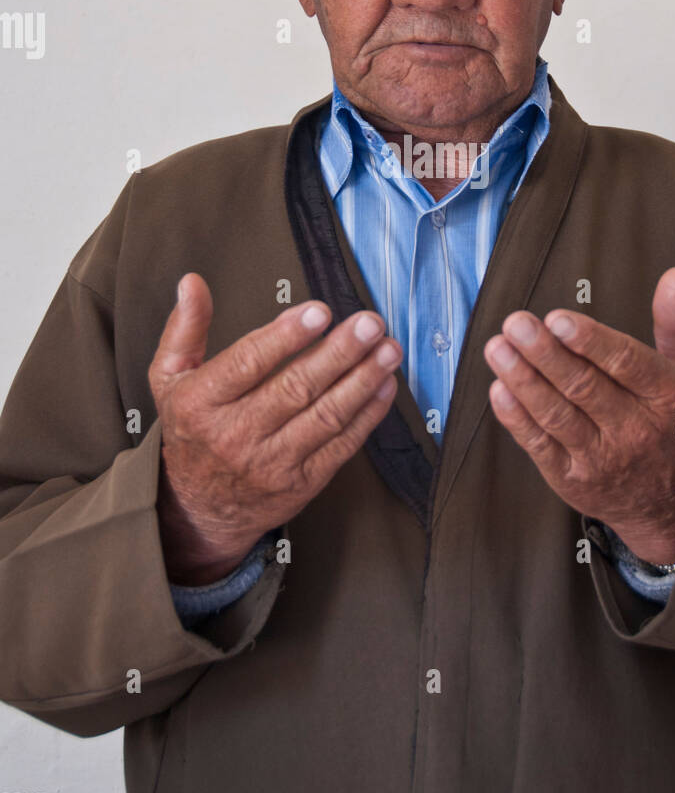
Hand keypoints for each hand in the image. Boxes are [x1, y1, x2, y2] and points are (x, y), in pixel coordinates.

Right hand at [149, 273, 402, 583]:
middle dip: (338, 353)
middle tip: (369, 325)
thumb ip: (184, 328)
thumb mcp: (169, 378)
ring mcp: (271, 462)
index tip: (319, 312)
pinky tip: (384, 385)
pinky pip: (341, 445)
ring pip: (324, 417)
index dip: (286, 337)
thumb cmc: (190, 431)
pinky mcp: (301, 482)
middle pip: (295, 389)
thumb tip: (191, 283)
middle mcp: (235, 434)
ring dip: (362, 381)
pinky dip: (367, 415)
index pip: (248, 364)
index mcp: (201, 403)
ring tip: (388, 350)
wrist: (199, 509)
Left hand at [483, 267, 674, 565]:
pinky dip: (516, 418)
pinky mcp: (572, 480)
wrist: (668, 503)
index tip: (558, 319)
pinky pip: (539, 445)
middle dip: (545, 353)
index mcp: (667, 397)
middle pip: (584, 387)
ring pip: (557, 415)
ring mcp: (602, 458)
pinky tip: (499, 389)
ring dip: (523, 380)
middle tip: (516, 323)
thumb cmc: (672, 422)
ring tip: (497, 348)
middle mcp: (636, 429)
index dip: (590, 342)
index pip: (627, 364)